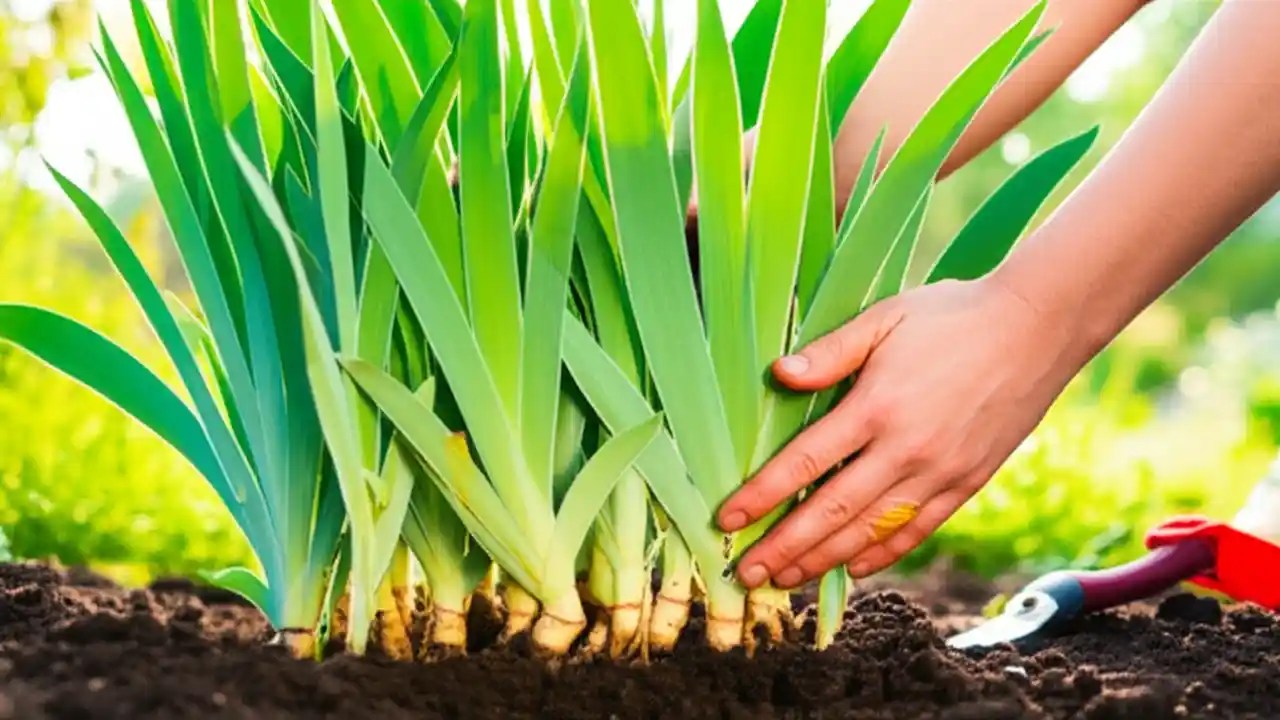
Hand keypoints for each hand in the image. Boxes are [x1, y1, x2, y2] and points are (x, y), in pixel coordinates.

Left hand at [717, 276, 1083, 587]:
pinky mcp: (968, 483)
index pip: (806, 464)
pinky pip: (917, 531)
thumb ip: (831, 352)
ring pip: (871, 532)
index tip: (728, 520)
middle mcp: (907, 450)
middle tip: (746, 574)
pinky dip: (882, 555)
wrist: (1037, 328)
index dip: (763, 496)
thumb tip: (779, 374)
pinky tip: (851, 569)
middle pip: (832, 512)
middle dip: (784, 547)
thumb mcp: (886, 318)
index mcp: (878, 407)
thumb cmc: (953, 316)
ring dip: (823, 561)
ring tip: (785, 579)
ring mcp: (940, 473)